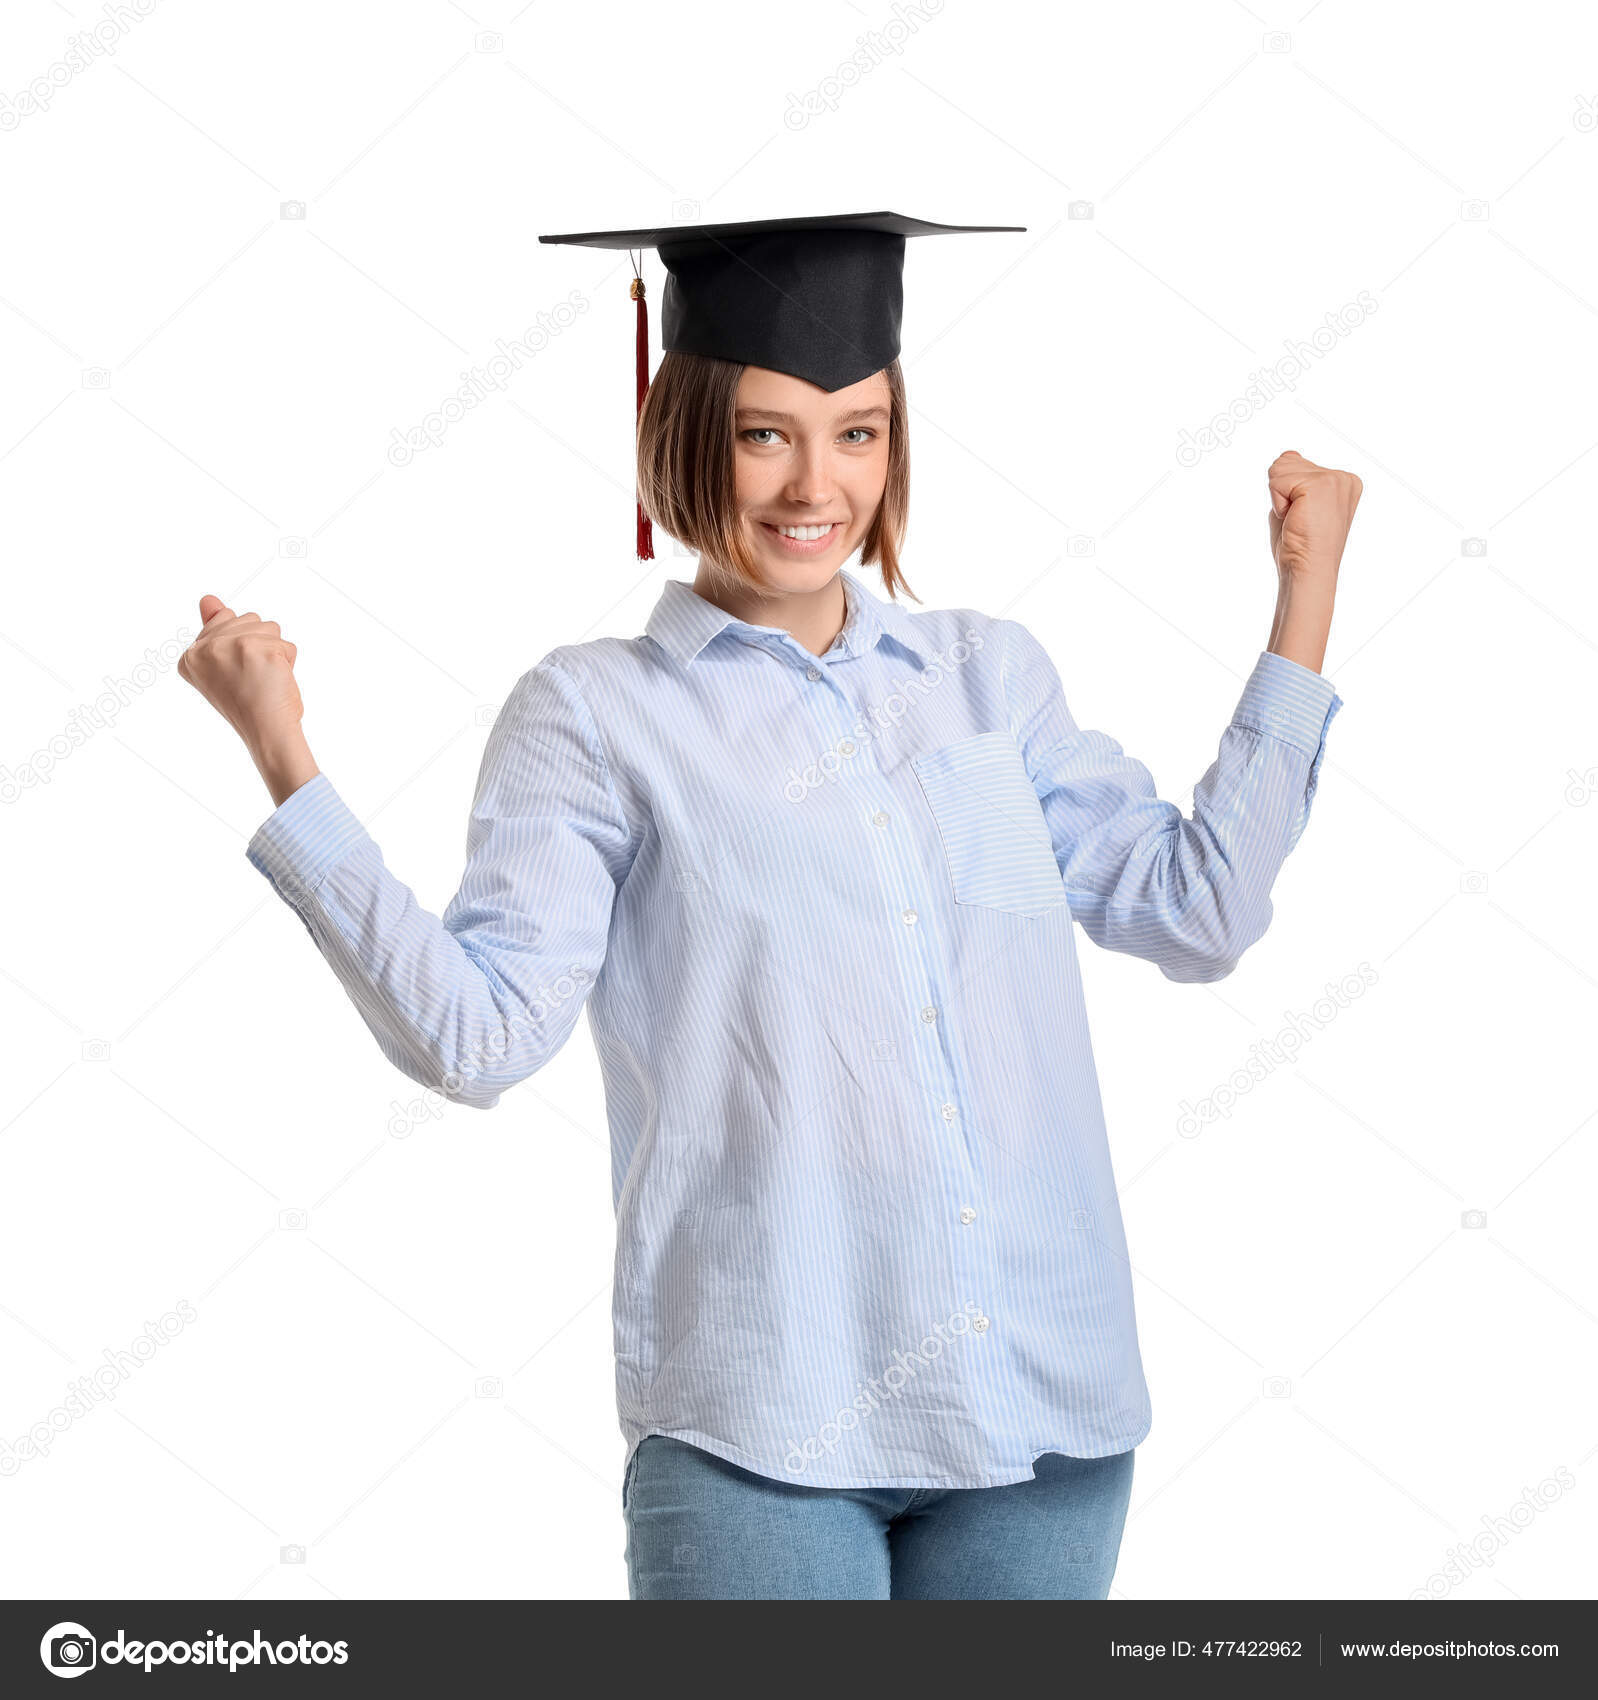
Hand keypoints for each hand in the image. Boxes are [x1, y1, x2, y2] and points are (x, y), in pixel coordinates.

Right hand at [179, 596, 316, 804]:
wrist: (266, 733)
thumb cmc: (248, 704)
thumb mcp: (225, 666)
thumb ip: (213, 629)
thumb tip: (208, 599)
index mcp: (189, 656)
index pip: (224, 620)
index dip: (242, 648)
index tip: (237, 674)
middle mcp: (203, 649)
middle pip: (248, 619)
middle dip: (259, 646)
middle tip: (252, 678)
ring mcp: (228, 646)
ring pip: (269, 627)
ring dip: (275, 652)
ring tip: (263, 679)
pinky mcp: (255, 648)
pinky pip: (286, 644)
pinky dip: (288, 663)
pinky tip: (275, 681)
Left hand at [1268, 450, 1361, 584]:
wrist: (1307, 571)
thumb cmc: (1300, 547)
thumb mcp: (1296, 505)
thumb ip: (1292, 480)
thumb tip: (1288, 454)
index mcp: (1343, 482)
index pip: (1295, 464)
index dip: (1286, 494)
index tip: (1302, 517)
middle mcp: (1343, 477)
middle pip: (1287, 462)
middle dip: (1281, 493)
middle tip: (1297, 520)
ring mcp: (1334, 479)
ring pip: (1280, 468)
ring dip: (1279, 498)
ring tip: (1296, 520)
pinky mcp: (1320, 484)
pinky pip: (1276, 480)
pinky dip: (1277, 503)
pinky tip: (1294, 519)